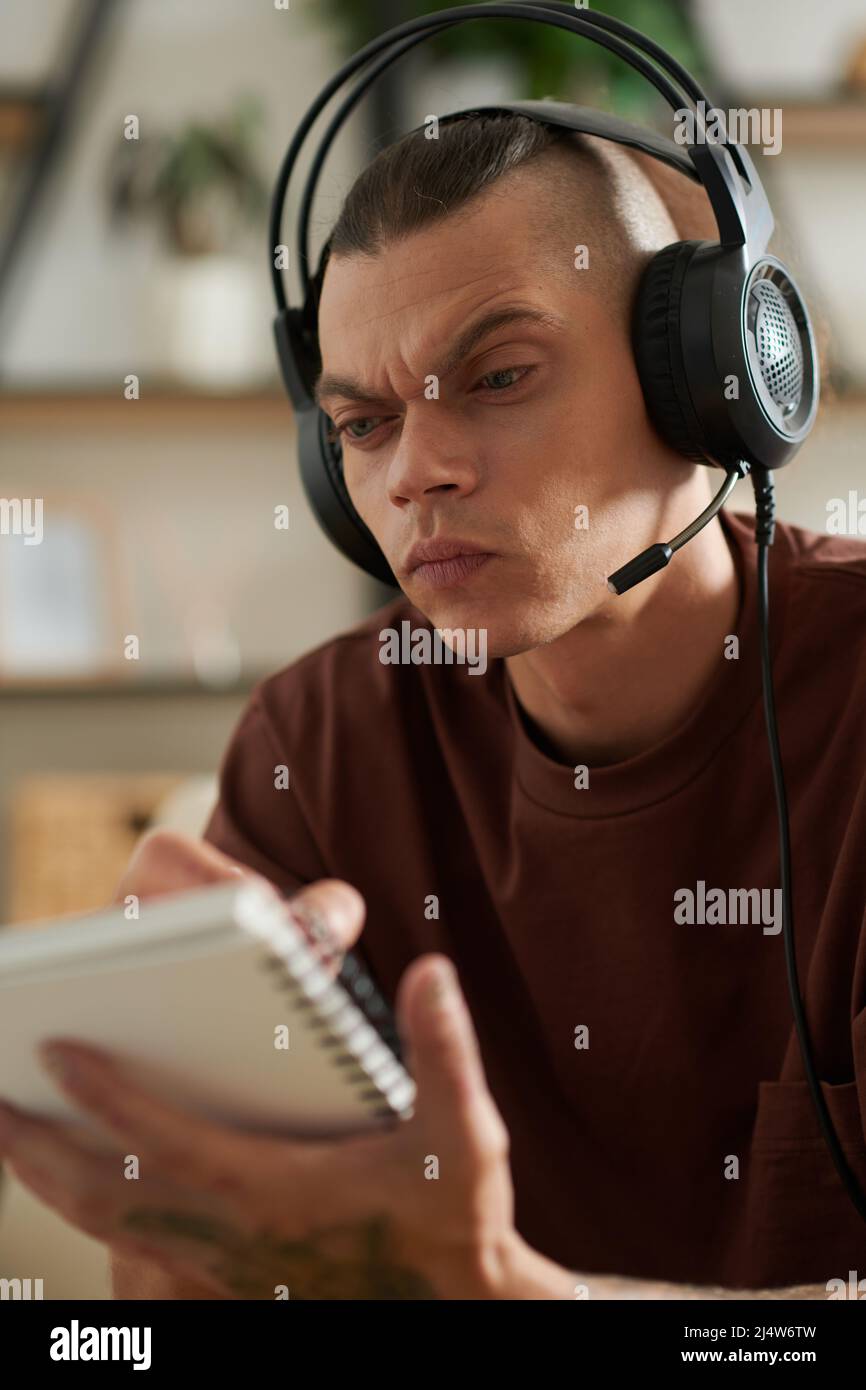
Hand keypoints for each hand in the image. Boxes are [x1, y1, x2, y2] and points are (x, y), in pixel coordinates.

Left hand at [0, 834, 524, 1298]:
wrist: (454, 1308)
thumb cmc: (452, 1219)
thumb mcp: (462, 1134)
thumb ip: (445, 1050)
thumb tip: (431, 971)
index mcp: (273, 1192)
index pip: (161, 1141)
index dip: (105, 1096)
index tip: (56, 1049)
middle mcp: (232, 1233)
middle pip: (104, 1194)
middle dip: (38, 1148)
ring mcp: (221, 1262)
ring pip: (108, 1226)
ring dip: (50, 1181)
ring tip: (10, 1135)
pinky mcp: (224, 1275)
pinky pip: (130, 1243)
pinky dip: (88, 1208)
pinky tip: (78, 1183)